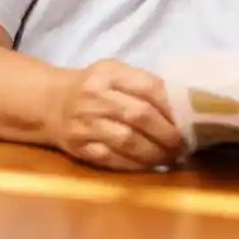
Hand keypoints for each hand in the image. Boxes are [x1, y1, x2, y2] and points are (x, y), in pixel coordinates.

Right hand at [44, 59, 184, 170]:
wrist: (50, 103)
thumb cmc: (93, 87)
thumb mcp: (115, 73)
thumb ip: (143, 83)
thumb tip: (183, 104)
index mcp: (109, 73)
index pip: (148, 87)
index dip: (172, 107)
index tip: (189, 120)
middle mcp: (95, 97)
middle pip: (139, 116)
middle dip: (167, 133)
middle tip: (184, 145)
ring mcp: (85, 124)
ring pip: (127, 141)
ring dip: (155, 153)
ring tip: (171, 158)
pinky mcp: (79, 147)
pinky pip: (112, 159)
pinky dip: (135, 165)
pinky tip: (149, 165)